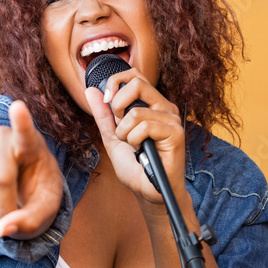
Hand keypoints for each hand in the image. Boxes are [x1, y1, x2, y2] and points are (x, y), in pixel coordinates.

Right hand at [0, 101, 62, 238]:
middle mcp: (3, 140)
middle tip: (19, 217)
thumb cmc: (41, 193)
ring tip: (8, 206)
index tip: (18, 106)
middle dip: (8, 208)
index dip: (20, 120)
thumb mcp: (48, 208)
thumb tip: (2, 230)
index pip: (26, 132)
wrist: (25, 191)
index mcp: (32, 144)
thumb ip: (31, 221)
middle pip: (0, 182)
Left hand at [84, 67, 184, 206]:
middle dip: (117, 104)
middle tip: (119, 126)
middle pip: (137, 83)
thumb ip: (103, 115)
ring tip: (133, 145)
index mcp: (152, 105)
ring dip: (125, 133)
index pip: (135, 75)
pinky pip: (145, 126)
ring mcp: (172, 119)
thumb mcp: (113, 137)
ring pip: (136, 112)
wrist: (149, 191)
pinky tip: (141, 151)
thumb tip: (91, 90)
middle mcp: (164, 108)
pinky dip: (134, 140)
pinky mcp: (176, 133)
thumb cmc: (136, 166)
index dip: (116, 82)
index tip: (107, 101)